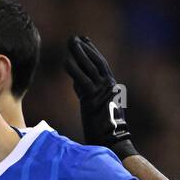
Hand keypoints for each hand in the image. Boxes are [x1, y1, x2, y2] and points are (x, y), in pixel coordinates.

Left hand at [63, 35, 136, 159]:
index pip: (101, 66)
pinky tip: (67, 60)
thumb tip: (76, 83)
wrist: (113, 143)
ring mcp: (103, 91)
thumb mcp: (93, 107)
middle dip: (86, 48)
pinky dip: (75, 69)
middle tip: (76, 37)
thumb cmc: (103, 132)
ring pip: (91, 67)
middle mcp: (109, 86)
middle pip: (97, 62)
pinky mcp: (93, 98)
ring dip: (80, 52)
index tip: (85, 41)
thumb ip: (87, 93)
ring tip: (71, 41)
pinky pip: (82, 79)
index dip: (92, 52)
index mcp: (111, 88)